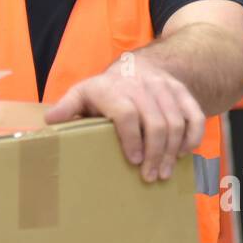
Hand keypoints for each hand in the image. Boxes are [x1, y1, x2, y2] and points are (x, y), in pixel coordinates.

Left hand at [44, 54, 205, 182]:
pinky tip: (183, 154)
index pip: (126, 113)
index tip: (133, 160)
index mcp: (112, 88)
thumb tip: (49, 122)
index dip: (131, 138)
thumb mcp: (83, 93)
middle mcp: (140, 85)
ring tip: (164, 172)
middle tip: (150, 176)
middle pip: (155, 122)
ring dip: (172, 151)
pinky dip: (192, 136)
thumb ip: (68, 107)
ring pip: (175, 122)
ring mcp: (164, 88)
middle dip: (155, 153)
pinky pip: (194, 115)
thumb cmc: (106, 89)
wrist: (139, 65)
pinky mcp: (182, 92)